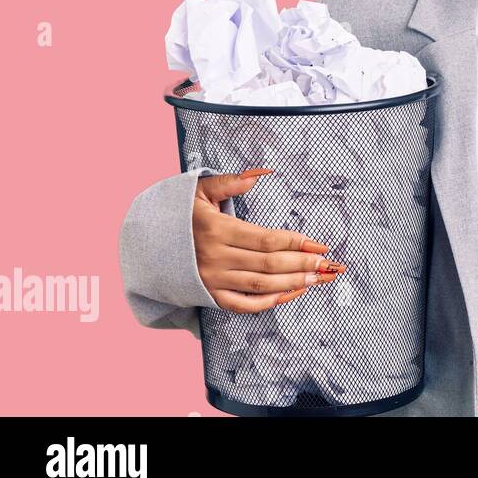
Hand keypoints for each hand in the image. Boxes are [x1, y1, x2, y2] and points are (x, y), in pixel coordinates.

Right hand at [192, 168, 346, 312]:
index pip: (266, 240)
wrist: (148, 244)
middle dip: (303, 265)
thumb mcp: (200, 190)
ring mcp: (213, 279)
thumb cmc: (180, 214)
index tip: (319, 244)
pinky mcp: (210, 295)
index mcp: (218, 229)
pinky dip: (269, 302)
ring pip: (261, 285)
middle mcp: (216, 257)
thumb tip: (262, 173)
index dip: (296, 242)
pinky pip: (243, 305)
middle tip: (329, 265)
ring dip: (294, 283)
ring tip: (319, 279)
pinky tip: (290, 294)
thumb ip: (231, 181)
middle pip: (269, 264)